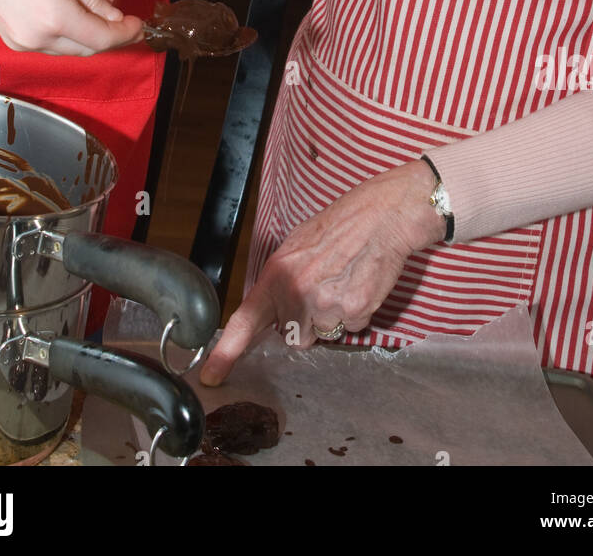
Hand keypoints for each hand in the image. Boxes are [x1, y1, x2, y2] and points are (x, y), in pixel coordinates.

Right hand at [0, 0, 145, 55]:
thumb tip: (112, 16)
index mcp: (55, 19)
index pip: (102, 39)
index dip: (126, 33)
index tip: (142, 24)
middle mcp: (37, 39)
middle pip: (87, 48)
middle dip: (110, 33)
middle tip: (122, 10)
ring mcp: (20, 42)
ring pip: (68, 47)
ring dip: (89, 30)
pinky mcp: (10, 38)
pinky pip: (49, 43)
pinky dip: (67, 30)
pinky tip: (71, 5)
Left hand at [200, 160, 443, 385]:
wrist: (380, 216)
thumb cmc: (340, 226)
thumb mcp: (297, 246)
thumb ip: (282, 281)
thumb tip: (275, 308)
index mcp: (276, 275)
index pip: (244, 321)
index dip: (227, 352)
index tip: (212, 376)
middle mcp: (296, 293)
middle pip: (295, 337)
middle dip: (307, 323)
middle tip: (323, 290)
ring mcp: (325, 305)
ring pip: (323, 335)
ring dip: (332, 319)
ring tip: (343, 283)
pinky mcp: (353, 311)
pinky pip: (350, 329)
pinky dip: (356, 314)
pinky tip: (359, 285)